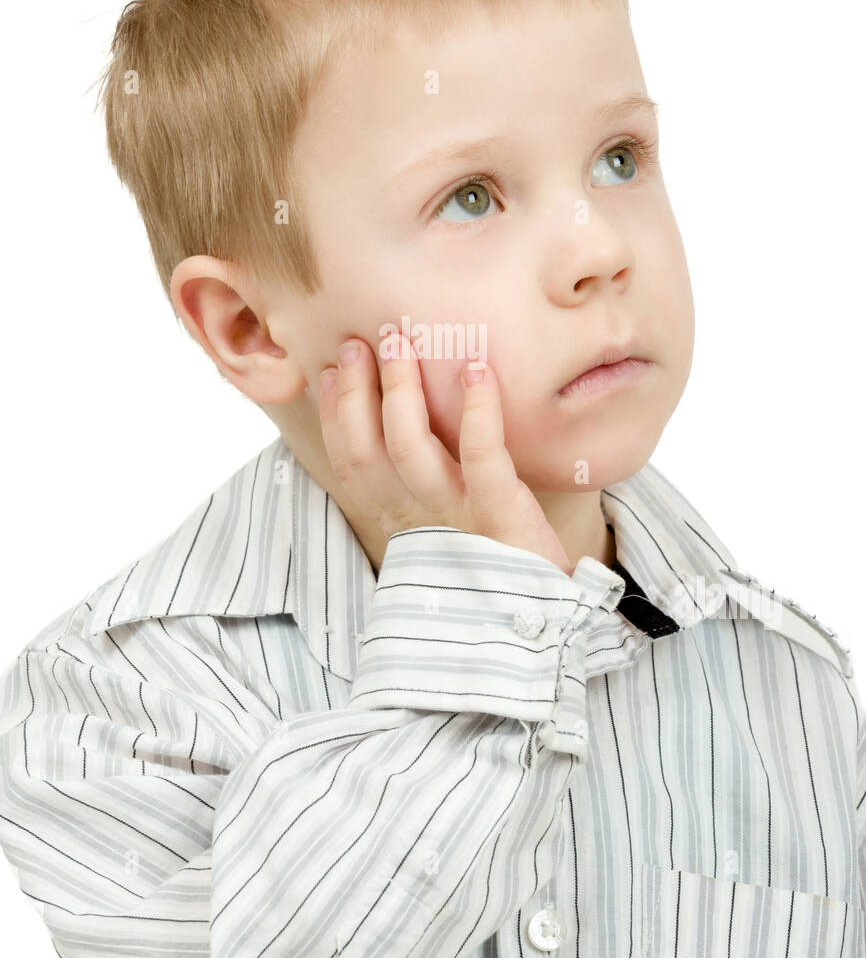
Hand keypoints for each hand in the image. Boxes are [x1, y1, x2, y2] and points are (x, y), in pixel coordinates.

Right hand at [316, 332, 573, 574]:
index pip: (351, 465)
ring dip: (399, 390)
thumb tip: (408, 422)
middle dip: (354, 393)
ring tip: (398, 342)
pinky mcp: (500, 512)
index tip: (326, 373)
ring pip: (410, 447)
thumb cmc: (499, 556)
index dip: (333, 417)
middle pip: (369, 451)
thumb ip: (427, 480)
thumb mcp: (451, 520)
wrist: (548, 615)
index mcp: (403, 519)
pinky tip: (476, 371)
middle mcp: (420, 517)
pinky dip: (477, 411)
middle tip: (355, 343)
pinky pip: (481, 456)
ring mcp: (457, 514)